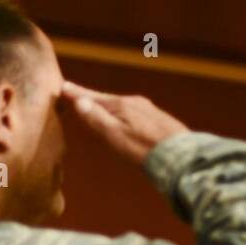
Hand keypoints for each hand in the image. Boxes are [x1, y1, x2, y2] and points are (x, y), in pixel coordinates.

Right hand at [62, 81, 188, 164]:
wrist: (182, 157)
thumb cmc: (144, 150)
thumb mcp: (115, 135)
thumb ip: (97, 119)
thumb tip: (79, 102)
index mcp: (122, 105)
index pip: (93, 97)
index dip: (78, 94)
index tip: (63, 87)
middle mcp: (136, 103)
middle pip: (108, 100)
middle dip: (92, 98)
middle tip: (77, 94)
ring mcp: (151, 111)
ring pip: (123, 107)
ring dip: (109, 107)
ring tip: (99, 106)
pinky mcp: (162, 122)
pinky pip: (135, 114)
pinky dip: (124, 115)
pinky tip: (126, 121)